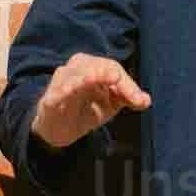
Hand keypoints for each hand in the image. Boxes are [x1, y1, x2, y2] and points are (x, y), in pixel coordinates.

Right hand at [31, 53, 149, 152]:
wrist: (61, 130)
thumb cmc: (87, 109)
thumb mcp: (111, 104)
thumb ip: (128, 98)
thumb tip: (146, 100)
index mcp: (93, 67)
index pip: (112, 68)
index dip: (126, 83)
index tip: (138, 100)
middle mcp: (76, 70)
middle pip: (92, 66)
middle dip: (105, 73)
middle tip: (115, 78)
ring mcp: (61, 84)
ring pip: (72, 75)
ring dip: (84, 77)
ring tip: (92, 79)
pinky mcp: (49, 100)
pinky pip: (55, 94)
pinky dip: (62, 92)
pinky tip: (69, 92)